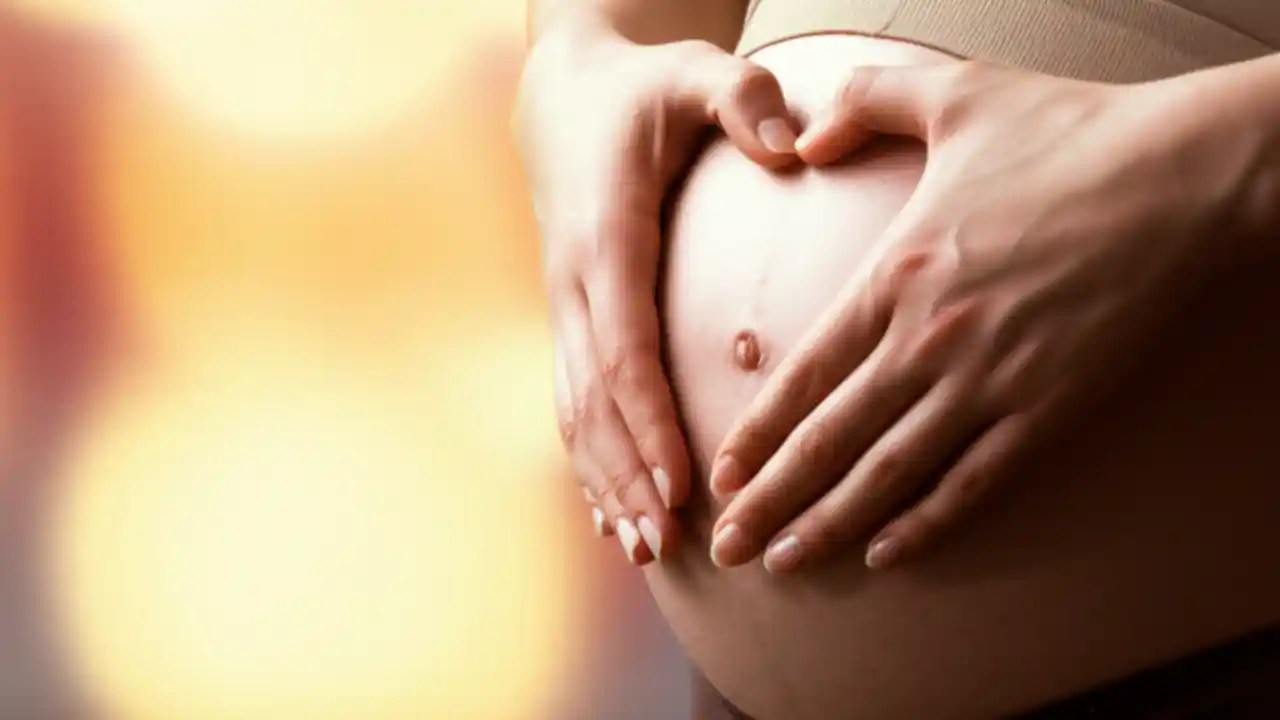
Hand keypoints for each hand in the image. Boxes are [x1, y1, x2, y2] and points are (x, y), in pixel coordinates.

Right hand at [515, 21, 799, 564]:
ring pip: (577, 412)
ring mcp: (567, 306)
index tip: (680, 482)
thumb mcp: (695, 73)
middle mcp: (575, 284)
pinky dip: (593, 460)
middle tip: (667, 545)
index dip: (649, 421)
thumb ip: (744, 100)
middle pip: (594, 401)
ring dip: (606, 482)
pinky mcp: (573, 320)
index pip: (624, 348)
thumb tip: (790, 146)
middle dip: (628, 476)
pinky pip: (576, 402)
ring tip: (642, 549)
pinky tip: (615, 510)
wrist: (566, 96)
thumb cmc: (639, 90)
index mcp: (606, 238)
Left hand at [707, 61, 1240, 572]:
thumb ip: (864, 101)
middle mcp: (929, 343)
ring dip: (832, 525)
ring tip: (787, 563)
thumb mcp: (952, 94)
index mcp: (895, 277)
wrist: (1183, 176)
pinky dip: (929, 524)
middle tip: (728, 548)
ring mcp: (990, 385)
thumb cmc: (1070, 134)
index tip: (722, 475)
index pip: (803, 375)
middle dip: (770, 500)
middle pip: (829, 441)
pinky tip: (890, 552)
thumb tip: (807, 136)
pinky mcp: (1049, 410)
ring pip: (891, 474)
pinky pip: (975, 484)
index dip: (756, 433)